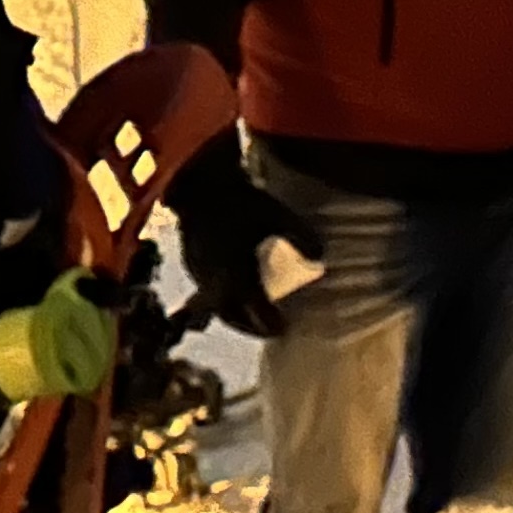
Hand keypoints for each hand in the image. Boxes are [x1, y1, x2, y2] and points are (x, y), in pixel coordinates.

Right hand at [172, 137, 324, 337]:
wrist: (201, 182)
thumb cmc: (241, 200)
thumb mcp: (278, 216)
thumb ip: (302, 238)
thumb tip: (322, 258)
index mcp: (236, 276)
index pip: (255, 311)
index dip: (271, 324)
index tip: (285, 330)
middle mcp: (214, 282)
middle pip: (233, 316)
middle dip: (251, 327)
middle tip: (270, 330)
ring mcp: (199, 274)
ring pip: (216, 306)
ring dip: (235, 315)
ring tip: (252, 316)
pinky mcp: (191, 264)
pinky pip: (206, 292)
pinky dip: (222, 299)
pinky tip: (232, 291)